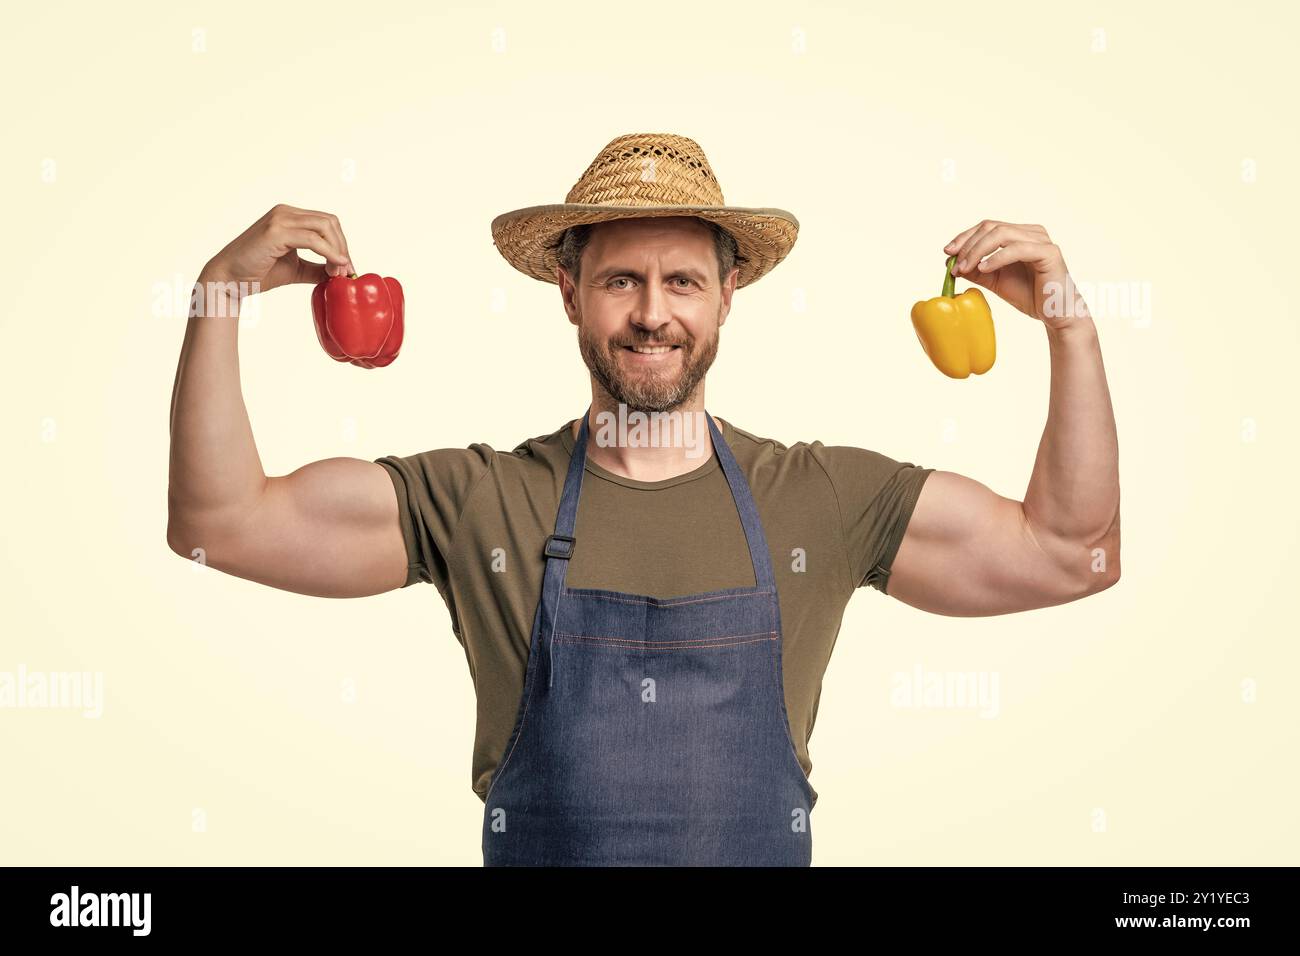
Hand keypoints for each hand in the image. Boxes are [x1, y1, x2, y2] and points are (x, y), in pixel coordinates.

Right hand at [200, 204, 354, 292]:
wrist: (229, 279)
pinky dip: (329, 253)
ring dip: (338, 251)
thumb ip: (317, 268)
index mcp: (289, 217)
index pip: (327, 222)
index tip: (347, 269)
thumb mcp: (296, 270)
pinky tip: (334, 267)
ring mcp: (279, 219)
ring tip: (338, 273)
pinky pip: (313, 239)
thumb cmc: (258, 273)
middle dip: (343, 247)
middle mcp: (285, 212)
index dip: (342, 244)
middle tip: (345, 272)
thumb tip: (342, 271)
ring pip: (324, 227)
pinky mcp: (275, 232)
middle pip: (330, 222)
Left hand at [944, 220, 1089, 330]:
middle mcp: (1032, 232)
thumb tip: (952, 262)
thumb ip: (976, 270)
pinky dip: (996, 258)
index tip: (947, 252)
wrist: (1055, 314)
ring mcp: (1041, 240)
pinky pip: (1017, 249)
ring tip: (965, 268)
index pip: (987, 227)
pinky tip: (984, 269)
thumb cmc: (1029, 296)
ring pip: (1001, 234)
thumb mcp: (994, 281)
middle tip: (954, 264)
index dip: (965, 237)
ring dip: (978, 250)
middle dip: (968, 244)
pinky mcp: (1048, 252)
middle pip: (991, 227)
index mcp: (1020, 235)